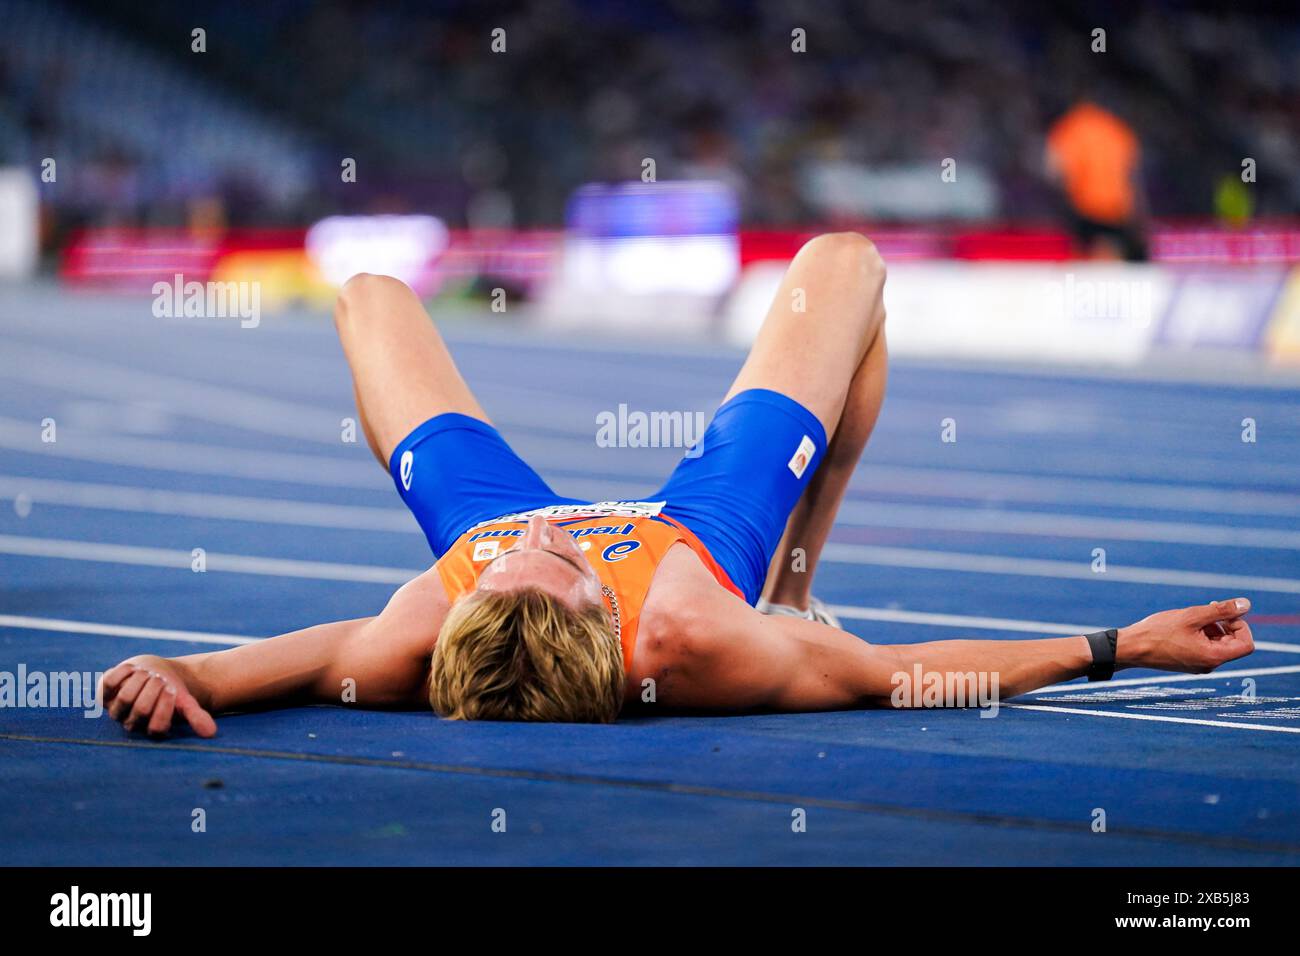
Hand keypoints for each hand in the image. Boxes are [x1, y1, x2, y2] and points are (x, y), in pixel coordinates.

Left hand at [100, 656, 217, 737]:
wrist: (152, 674)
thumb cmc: (171, 690)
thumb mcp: (185, 701)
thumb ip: (195, 715)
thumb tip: (212, 734)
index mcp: (150, 728)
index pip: (157, 727)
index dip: (166, 706)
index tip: (173, 690)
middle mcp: (131, 723)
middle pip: (142, 709)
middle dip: (156, 688)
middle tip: (162, 678)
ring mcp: (116, 709)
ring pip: (126, 696)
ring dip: (141, 680)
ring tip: (149, 673)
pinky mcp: (103, 695)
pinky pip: (110, 683)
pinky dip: (124, 672)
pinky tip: (132, 669)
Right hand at [1118, 598, 1254, 673]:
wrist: (1131, 648)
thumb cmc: (1158, 632)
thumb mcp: (1192, 616)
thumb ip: (1221, 610)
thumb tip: (1245, 604)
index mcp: (1213, 657)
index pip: (1246, 644)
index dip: (1241, 625)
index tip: (1223, 613)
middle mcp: (1209, 665)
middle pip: (1233, 643)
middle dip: (1224, 624)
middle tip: (1206, 609)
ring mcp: (1199, 665)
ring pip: (1218, 644)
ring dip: (1212, 628)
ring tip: (1191, 618)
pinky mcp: (1189, 662)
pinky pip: (1205, 648)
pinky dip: (1201, 634)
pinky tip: (1184, 626)